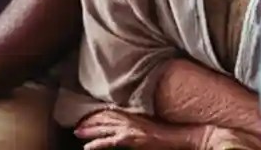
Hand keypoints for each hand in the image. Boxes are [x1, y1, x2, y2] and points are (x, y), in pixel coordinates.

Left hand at [74, 110, 210, 149]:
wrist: (183, 137)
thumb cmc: (170, 136)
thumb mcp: (151, 129)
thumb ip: (139, 128)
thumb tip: (130, 131)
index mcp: (136, 118)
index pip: (113, 114)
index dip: (98, 116)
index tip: (86, 118)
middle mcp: (132, 121)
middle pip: (106, 119)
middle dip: (90, 123)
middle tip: (76, 126)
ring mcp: (132, 130)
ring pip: (105, 128)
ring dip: (90, 131)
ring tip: (78, 133)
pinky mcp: (133, 140)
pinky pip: (112, 141)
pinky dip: (99, 144)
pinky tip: (88, 147)